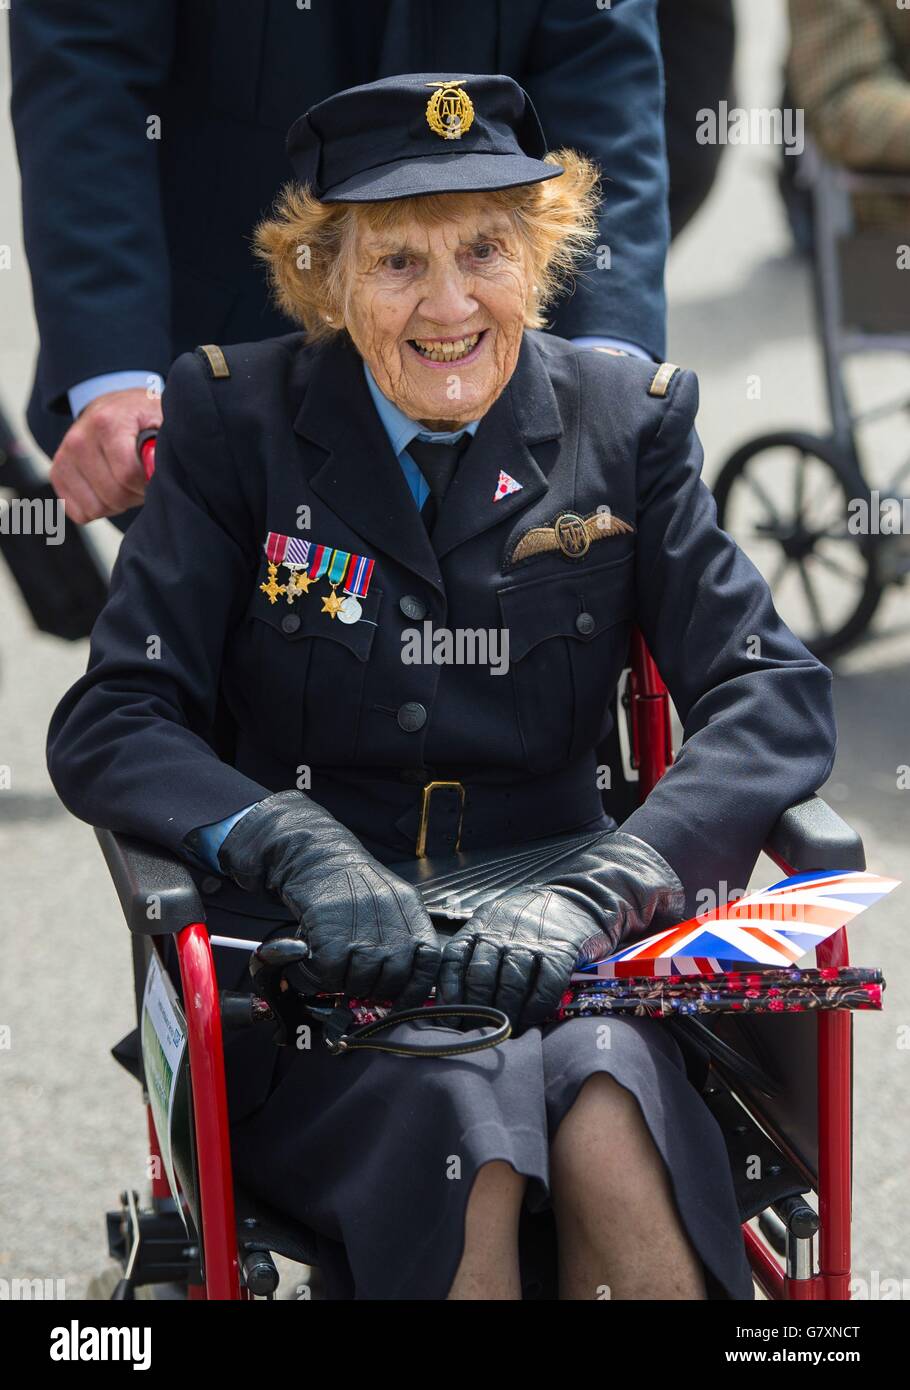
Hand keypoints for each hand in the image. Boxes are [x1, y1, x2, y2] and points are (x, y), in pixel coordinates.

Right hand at [51, 387, 160, 523]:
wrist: (113, 408)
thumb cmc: (142, 419)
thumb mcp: (161, 421)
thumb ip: (162, 448)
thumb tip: (156, 474)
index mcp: (106, 423)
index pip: (127, 475)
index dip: (146, 484)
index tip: (152, 476)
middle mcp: (78, 439)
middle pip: (113, 495)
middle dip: (134, 494)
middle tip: (140, 480)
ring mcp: (64, 457)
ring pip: (95, 508)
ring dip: (117, 504)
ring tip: (125, 482)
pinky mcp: (57, 474)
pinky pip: (79, 513)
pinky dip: (98, 509)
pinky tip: (108, 488)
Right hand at [218, 790, 441, 1008]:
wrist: (318, 856)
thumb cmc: (352, 882)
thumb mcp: (392, 900)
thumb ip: (403, 935)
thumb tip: (404, 981)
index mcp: (411, 914)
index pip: (428, 963)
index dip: (416, 990)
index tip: (400, 1002)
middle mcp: (392, 923)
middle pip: (391, 980)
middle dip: (372, 989)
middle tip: (356, 981)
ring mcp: (363, 930)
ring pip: (359, 983)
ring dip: (343, 984)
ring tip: (333, 968)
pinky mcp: (331, 935)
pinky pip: (329, 976)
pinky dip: (317, 976)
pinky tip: (313, 963)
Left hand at [437, 831, 685, 1030]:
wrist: (580, 899)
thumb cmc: (532, 920)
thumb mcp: (497, 924)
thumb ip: (476, 952)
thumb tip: (452, 998)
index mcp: (482, 925)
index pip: (455, 962)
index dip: (450, 995)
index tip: (448, 1021)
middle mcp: (503, 932)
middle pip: (481, 978)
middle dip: (475, 1011)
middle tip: (474, 1034)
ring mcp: (532, 941)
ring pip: (511, 984)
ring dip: (504, 1014)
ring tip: (501, 1033)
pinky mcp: (561, 950)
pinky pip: (545, 986)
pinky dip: (535, 1009)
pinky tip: (529, 1022)